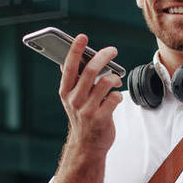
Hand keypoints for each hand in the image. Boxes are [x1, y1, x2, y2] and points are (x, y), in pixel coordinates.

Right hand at [58, 34, 122, 152]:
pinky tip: (115, 99)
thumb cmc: (82, 118)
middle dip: (103, 56)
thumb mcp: (71, 100)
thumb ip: (71, 82)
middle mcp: (74, 99)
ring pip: (106, 82)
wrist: (87, 145)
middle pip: (90, 70)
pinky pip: (115, 97)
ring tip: (115, 80)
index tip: (82, 37)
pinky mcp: (101, 118)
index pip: (69, 67)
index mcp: (65, 92)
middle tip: (112, 50)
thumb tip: (65, 62)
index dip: (75, 50)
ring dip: (114, 78)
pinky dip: (118, 95)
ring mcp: (87, 109)